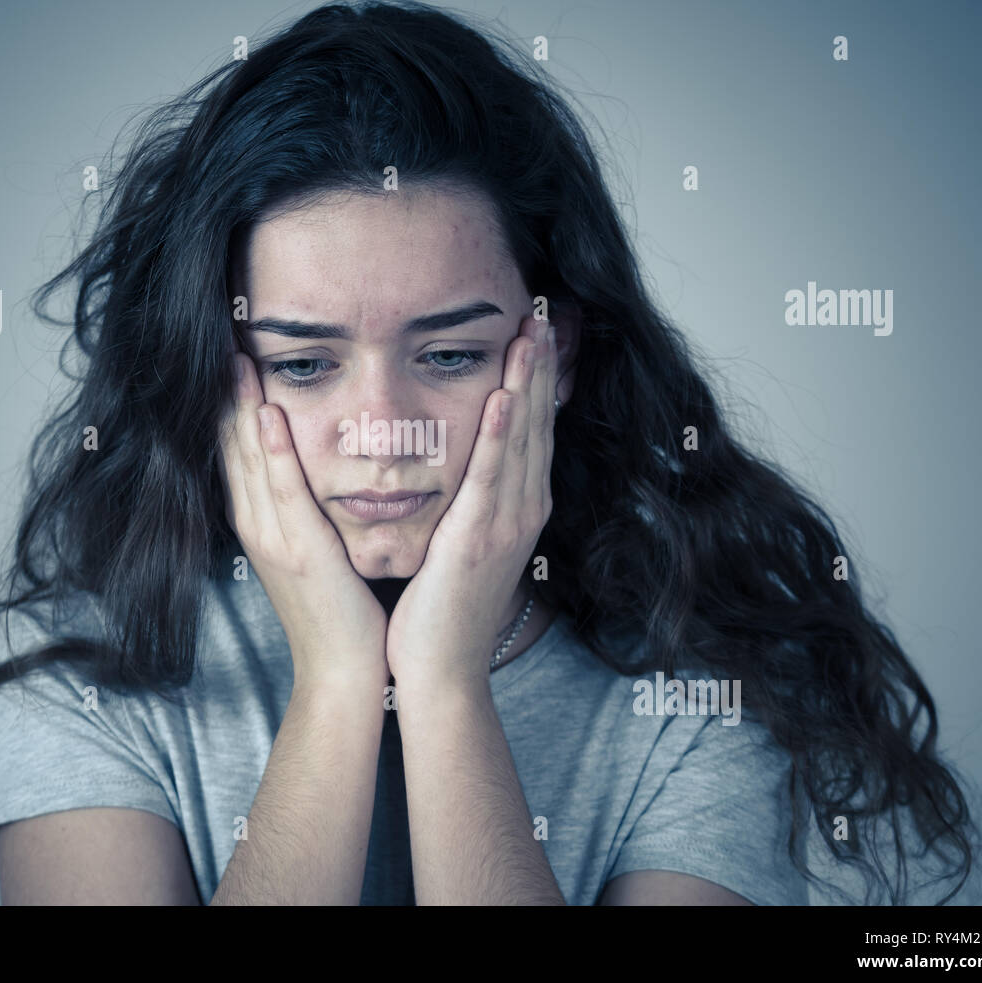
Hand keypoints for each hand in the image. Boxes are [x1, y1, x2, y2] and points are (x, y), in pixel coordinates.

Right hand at [218, 352, 389, 691]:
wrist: (345, 671)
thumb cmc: (341, 610)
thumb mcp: (315, 549)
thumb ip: (308, 508)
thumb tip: (313, 469)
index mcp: (261, 523)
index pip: (237, 450)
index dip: (228, 402)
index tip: (229, 354)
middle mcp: (257, 525)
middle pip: (233, 446)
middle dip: (225, 392)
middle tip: (221, 337)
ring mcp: (273, 538)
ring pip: (249, 460)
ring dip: (241, 406)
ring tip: (235, 356)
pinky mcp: (300, 551)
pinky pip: (283, 491)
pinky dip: (272, 451)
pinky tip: (266, 414)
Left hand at [385, 316, 556, 692]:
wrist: (440, 669)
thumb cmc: (441, 609)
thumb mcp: (461, 544)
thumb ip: (468, 503)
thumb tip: (460, 468)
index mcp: (516, 508)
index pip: (531, 430)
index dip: (536, 380)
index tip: (535, 335)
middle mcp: (521, 510)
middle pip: (536, 424)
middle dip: (539, 368)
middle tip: (541, 314)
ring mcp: (506, 524)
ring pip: (522, 440)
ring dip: (527, 384)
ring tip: (531, 334)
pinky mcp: (480, 539)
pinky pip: (492, 477)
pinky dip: (503, 435)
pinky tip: (505, 397)